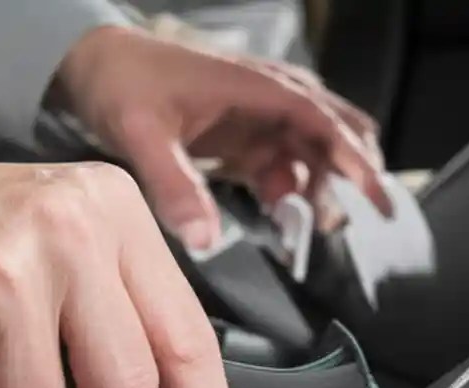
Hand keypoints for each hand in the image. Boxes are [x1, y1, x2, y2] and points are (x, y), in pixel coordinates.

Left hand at [50, 26, 391, 248]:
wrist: (93, 66)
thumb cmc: (122, 82)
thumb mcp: (142, 135)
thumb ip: (174, 186)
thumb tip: (205, 239)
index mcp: (255, 87)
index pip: (322, 121)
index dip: (354, 160)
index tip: (375, 197)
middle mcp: (267, 100)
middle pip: (333, 135)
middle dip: (350, 176)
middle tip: (352, 222)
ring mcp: (258, 120)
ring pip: (311, 157)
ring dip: (316, 192)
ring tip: (306, 230)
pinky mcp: (243, 141)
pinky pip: (283, 170)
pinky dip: (290, 196)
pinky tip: (279, 221)